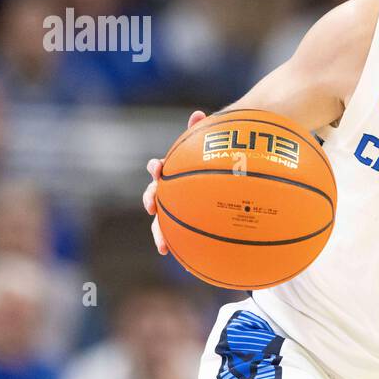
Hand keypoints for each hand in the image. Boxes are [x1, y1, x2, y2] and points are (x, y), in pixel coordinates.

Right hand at [143, 110, 205, 254]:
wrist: (226, 184)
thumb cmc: (217, 163)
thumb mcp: (212, 149)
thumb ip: (203, 133)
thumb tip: (197, 113)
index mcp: (176, 175)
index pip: (161, 171)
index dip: (157, 170)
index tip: (157, 168)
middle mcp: (172, 192)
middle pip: (155, 197)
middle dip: (151, 202)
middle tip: (152, 206)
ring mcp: (178, 210)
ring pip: (163, 223)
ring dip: (160, 235)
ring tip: (162, 246)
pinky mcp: (188, 227)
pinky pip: (184, 239)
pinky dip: (180, 248)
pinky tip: (187, 265)